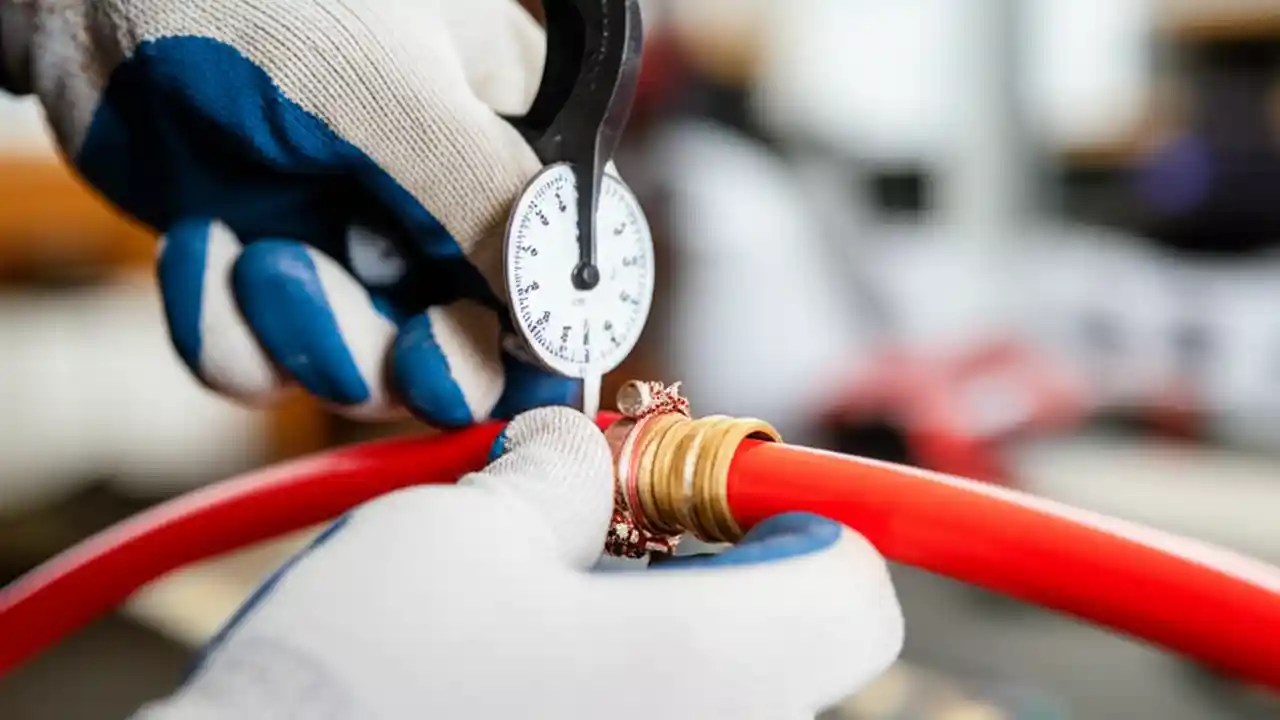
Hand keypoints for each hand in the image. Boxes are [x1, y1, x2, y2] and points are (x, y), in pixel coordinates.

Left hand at [3, 0, 574, 423]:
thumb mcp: (389, 94)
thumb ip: (490, 204)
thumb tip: (561, 311)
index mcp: (505, 145)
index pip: (554, 278)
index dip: (522, 345)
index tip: (471, 373)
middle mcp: (438, 210)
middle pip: (462, 350)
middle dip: (393, 351)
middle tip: (355, 319)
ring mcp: (352, 247)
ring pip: (361, 370)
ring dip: (301, 333)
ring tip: (252, 253)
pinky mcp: (271, 276)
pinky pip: (269, 362)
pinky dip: (227, 328)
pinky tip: (203, 244)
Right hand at [133, 408, 903, 718]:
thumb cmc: (353, 687)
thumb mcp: (463, 529)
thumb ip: (559, 474)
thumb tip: (577, 452)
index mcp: (716, 667)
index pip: (852, 588)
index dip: (799, 523)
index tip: (726, 503)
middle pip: (780, 647)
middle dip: (701, 577)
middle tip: (597, 544)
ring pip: (713, 700)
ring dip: (648, 643)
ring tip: (532, 623)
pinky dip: (613, 699)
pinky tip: (518, 686)